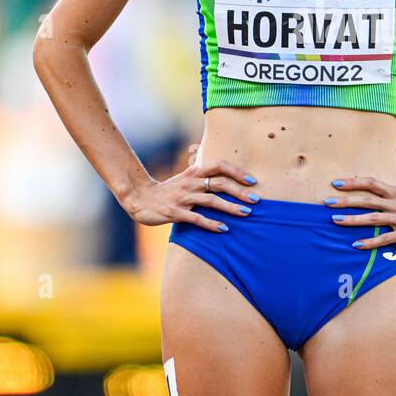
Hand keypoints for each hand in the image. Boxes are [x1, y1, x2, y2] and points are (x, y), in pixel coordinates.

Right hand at [121, 159, 259, 231]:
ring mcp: (183, 198)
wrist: (139, 198)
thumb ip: (202, 175)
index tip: (252, 181)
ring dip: (231, 207)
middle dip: (240, 191)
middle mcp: (190, 183)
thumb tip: (225, 176)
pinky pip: (197, 218)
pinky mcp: (175, 213)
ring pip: (211, 201)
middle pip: (219, 184)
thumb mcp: (185, 178)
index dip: (236, 172)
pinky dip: (212, 224)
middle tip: (256, 200)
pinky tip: (224, 229)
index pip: (219, 166)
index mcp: (194, 172)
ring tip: (246, 213)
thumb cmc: (167, 190)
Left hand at [324, 175, 395, 249]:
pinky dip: (370, 241)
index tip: (335, 183)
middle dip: (345, 200)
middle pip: (367, 200)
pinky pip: (385, 238)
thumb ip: (393, 196)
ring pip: (373, 218)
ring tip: (334, 221)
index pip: (371, 183)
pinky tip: (356, 245)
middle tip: (326, 202)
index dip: (353, 182)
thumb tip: (376, 194)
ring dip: (352, 220)